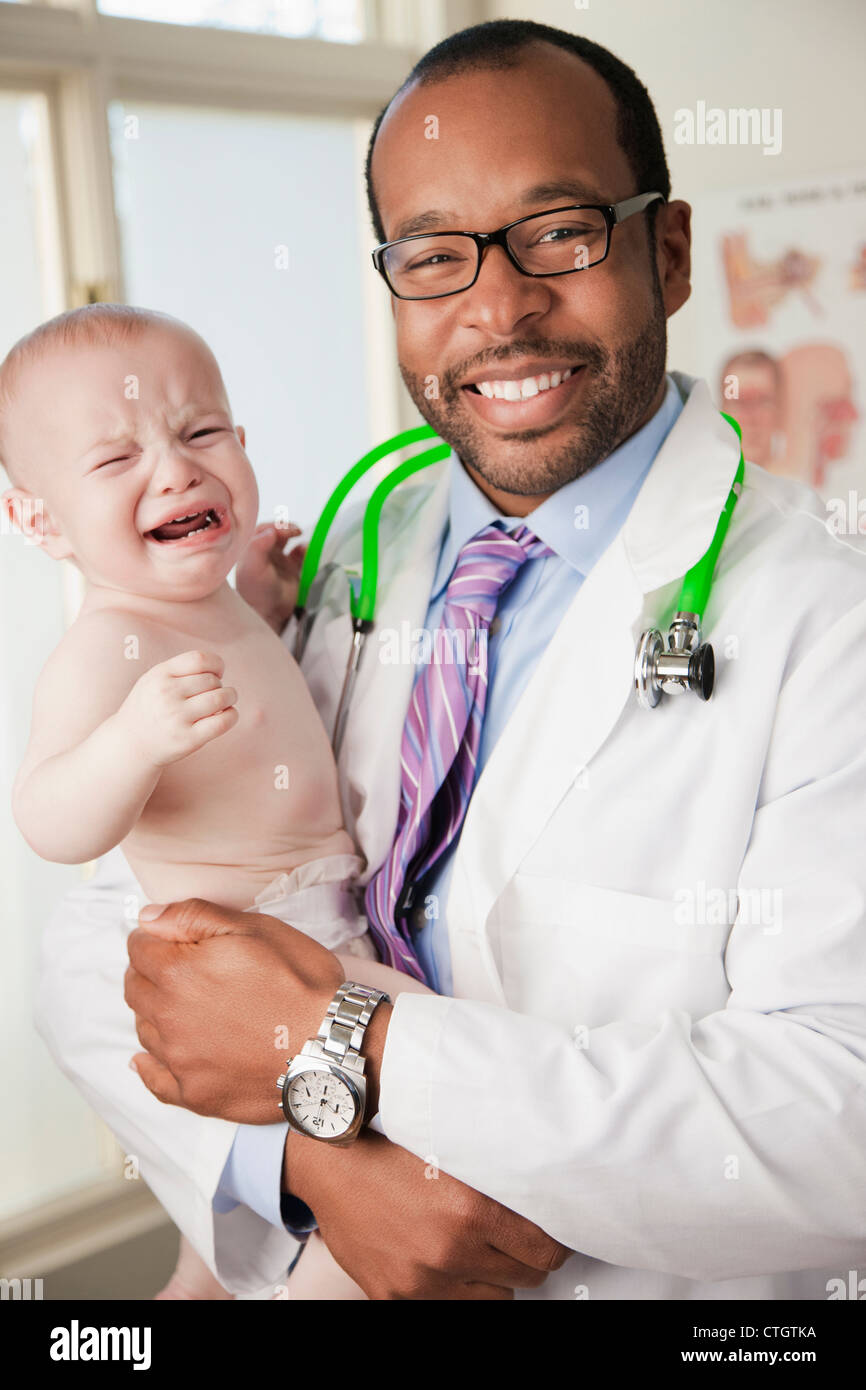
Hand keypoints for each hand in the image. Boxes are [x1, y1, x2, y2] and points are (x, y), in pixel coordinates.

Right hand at [116, 650, 237, 767]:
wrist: (131, 744)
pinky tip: (227, 715)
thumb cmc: (149, 708)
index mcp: (159, 675)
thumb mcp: (154, 680)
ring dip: (230, 697)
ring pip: (220, 698)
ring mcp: (177, 717)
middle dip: (220, 685)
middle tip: (214, 693)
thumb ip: (181, 669)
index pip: (200, 659)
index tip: (217, 673)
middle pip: (212, 680)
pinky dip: (232, 715)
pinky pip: (222, 722)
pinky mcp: (189, 739)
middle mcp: (167, 694)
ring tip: (226, 702)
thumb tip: (219, 667)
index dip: (216, 664)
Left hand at [124, 899, 344, 1121]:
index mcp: (179, 973)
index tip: (169, 939)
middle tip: (176, 968)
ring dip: (154, 1013)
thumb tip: (147, 918)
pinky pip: (155, 1080)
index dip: (154, 938)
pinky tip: (148, 1059)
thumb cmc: (300, 982)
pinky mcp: (196, 1093)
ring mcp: (180, 1060)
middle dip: (149, 973)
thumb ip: (194, 917)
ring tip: (182, 1006)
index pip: (139, 949)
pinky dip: (148, 1066)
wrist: (332, 1044)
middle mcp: (169, 1018)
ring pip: (144, 1030)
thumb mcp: (256, 929)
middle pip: (135, 989)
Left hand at [236, 522, 305, 632]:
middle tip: (295, 530)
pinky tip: (305, 551)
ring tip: (300, 536)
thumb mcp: (254, 568)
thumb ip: (259, 547)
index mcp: (251, 550)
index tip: (283, 530)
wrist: (271, 614)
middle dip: (286, 527)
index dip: (274, 526)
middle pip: (275, 531)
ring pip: (288, 540)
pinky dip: (304, 549)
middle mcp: (264, 553)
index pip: (262, 529)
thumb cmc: (257, 591)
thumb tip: (271, 530)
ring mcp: (278, 561)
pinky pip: (300, 554)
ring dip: (294, 535)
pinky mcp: (292, 570)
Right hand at [286, 1129, 570, 1300]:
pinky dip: (453, 1288)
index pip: (543, 1250)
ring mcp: (422, 1281)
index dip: (555, 1244)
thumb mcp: (455, 1152)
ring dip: (492, 1277)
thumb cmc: (391, 1151)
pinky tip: (444, 1260)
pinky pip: (448, 1307)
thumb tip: (545, 1194)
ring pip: (493, 1299)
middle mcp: (448, 1252)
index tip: (555, 1237)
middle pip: (524, 1278)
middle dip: (525, 1258)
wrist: (332, 1165)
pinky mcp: (396, 1297)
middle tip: (517, 1238)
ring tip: (477, 1248)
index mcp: (469, 1211)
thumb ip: (496, 1180)